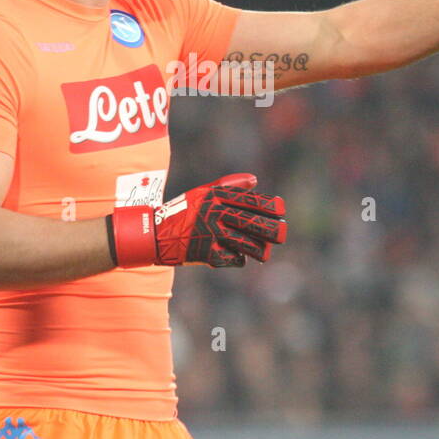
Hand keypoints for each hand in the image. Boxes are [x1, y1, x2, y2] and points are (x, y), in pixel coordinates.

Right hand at [109, 173, 286, 267]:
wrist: (156, 235)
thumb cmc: (183, 212)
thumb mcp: (202, 193)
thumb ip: (229, 186)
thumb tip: (255, 180)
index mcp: (216, 197)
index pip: (251, 201)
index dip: (271, 206)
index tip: (282, 210)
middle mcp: (216, 214)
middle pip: (255, 224)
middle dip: (274, 230)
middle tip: (282, 233)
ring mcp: (212, 235)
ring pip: (248, 245)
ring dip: (260, 249)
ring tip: (265, 251)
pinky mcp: (208, 254)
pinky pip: (234, 258)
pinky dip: (239, 258)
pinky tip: (238, 256)